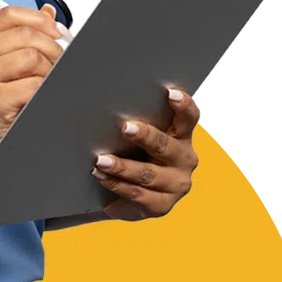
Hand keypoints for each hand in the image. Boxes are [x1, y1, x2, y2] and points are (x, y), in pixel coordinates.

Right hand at [0, 3, 65, 175]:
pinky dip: (43, 89)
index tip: (55, 32)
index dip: (37, 19)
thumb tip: (48, 14)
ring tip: (44, 83)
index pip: (9, 15)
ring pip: (32, 58)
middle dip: (51, 47)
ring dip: (48, 70)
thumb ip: (18, 41)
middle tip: (57, 62)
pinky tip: (37, 97)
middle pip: (25, 35)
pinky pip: (33, 85)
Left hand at [91, 84, 200, 221]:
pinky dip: (117, 186)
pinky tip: (101, 178)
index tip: (170, 92)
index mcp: (182, 134)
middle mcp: (185, 158)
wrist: (128, 189)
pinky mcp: (162, 206)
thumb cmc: (131, 148)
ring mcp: (175, 185)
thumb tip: (92, 75)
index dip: (183, 105)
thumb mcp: (136, 130)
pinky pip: (138, 196)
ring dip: (122, 167)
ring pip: (148, 174)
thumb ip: (129, 109)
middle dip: (144, 136)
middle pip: (165, 146)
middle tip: (124, 127)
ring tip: (100, 161)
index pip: (189, 117)